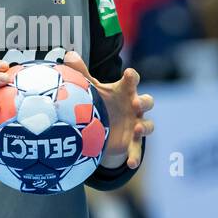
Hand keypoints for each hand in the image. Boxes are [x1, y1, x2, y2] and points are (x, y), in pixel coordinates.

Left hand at [62, 51, 153, 169]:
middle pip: (147, 101)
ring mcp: (136, 125)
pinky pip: (137, 150)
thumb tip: (69, 54)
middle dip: (144, 102)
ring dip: (145, 127)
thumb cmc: (100, 102)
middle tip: (135, 103)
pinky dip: (136, 156)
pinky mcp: (132, 142)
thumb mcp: (91, 88)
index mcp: (125, 91)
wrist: (103, 126)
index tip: (128, 74)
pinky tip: (131, 163)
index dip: (132, 77)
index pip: (132, 81)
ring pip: (148, 125)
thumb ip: (81, 72)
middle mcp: (134, 107)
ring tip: (138, 129)